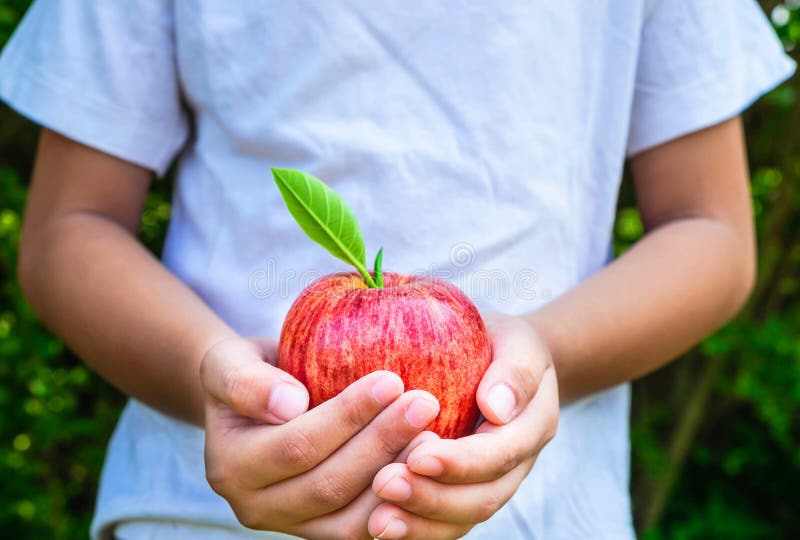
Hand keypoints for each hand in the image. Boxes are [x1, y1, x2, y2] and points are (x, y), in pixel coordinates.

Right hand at [200, 336, 441, 538]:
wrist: (253, 404)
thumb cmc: (248, 373)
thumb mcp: (230, 363)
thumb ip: (248, 383)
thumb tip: (290, 405)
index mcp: (232, 466)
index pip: (297, 445)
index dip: (347, 417)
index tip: (391, 380)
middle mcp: (255, 506)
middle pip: (328, 485)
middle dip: (381, 443)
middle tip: (424, 403)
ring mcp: (290, 526)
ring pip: (350, 519)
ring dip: (397, 477)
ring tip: (434, 436)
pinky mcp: (321, 532)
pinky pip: (364, 529)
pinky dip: (399, 504)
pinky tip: (428, 467)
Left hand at [368, 313, 558, 538]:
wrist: (504, 361)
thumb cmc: (501, 343)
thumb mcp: (518, 342)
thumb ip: (514, 372)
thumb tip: (496, 407)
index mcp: (532, 426)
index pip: (500, 455)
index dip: (460, 462)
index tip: (417, 457)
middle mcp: (515, 465)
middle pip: (481, 498)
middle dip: (432, 497)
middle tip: (384, 484)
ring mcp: (491, 483)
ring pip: (462, 519)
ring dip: (419, 523)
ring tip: (378, 520)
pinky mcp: (464, 492)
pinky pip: (444, 523)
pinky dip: (415, 528)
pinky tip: (379, 525)